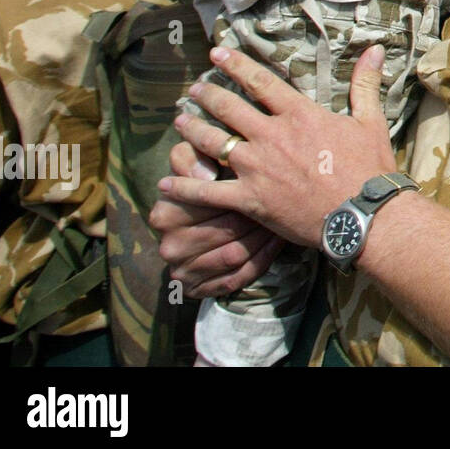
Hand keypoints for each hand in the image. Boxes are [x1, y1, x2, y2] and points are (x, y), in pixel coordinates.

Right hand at [150, 141, 284, 297]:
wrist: (195, 231)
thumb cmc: (203, 187)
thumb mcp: (193, 166)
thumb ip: (192, 158)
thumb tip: (205, 175)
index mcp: (164, 214)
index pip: (210, 202)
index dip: (240, 191)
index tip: (265, 180)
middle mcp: (169, 247)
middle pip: (227, 230)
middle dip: (258, 215)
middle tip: (285, 202)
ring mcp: (183, 272)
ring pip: (236, 254)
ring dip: (264, 237)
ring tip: (284, 219)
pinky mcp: (199, 290)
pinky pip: (239, 277)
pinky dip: (263, 258)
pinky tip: (278, 241)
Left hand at [156, 45, 397, 249]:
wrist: (363, 214)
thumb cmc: (369, 168)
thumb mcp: (370, 120)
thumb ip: (365, 83)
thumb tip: (375, 48)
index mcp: (299, 114)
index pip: (260, 81)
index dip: (235, 65)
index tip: (216, 55)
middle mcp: (271, 135)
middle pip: (229, 107)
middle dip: (207, 95)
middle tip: (193, 89)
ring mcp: (256, 167)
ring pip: (212, 142)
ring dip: (193, 130)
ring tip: (181, 122)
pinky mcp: (249, 198)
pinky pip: (208, 191)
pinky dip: (185, 187)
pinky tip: (167, 183)